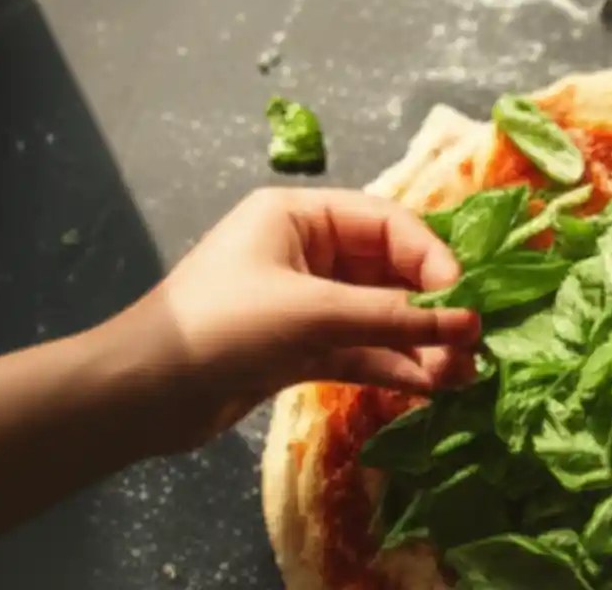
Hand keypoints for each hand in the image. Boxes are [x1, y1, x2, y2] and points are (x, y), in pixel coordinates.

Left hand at [118, 188, 479, 448]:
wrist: (139, 395)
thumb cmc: (220, 327)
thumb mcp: (312, 313)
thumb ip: (394, 318)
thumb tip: (469, 324)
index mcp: (299, 216)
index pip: (388, 224)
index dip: (433, 259)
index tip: (464, 300)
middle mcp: (306, 252)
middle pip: (389, 271)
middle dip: (431, 309)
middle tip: (472, 344)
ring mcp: (305, 302)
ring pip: (379, 316)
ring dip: (419, 343)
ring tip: (462, 374)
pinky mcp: (300, 347)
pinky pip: (361, 348)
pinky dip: (394, 365)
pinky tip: (430, 384)